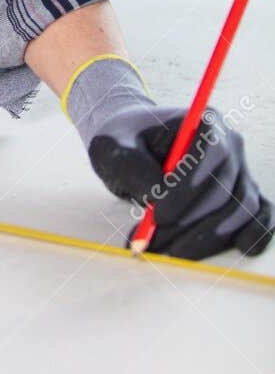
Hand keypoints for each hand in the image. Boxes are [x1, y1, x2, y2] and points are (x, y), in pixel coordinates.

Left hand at [88, 101, 272, 261]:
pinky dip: (255, 233)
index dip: (189, 188)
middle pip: (223, 188)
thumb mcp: (113, 148)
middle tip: (153, 246)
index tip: (158, 215)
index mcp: (203, 121)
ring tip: (166, 253)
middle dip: (189, 223)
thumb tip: (157, 199)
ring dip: (206, 238)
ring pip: (238, 209)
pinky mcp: (241, 196)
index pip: (210, 153)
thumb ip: (133, 168)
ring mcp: (240, 171)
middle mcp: (230, 144)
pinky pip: (260, 216)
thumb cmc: (124, 141)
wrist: (133, 144)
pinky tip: (240, 248)